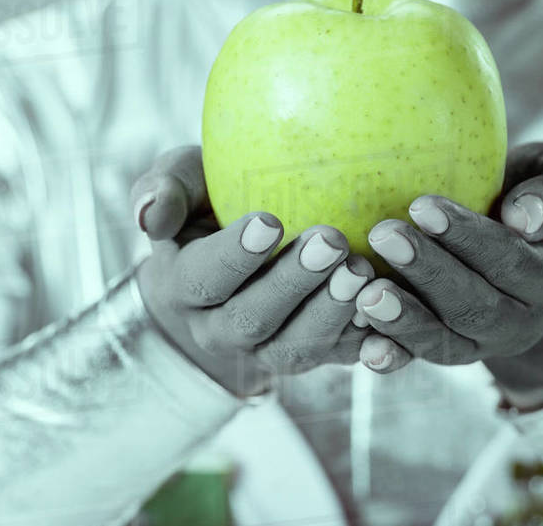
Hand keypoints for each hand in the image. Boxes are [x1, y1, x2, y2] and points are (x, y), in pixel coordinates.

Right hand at [132, 147, 374, 396]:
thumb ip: (164, 190)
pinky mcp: (314, 356)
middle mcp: (220, 330)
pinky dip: (368, 343)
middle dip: (293, 282)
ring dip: (331, 312)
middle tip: (331, 239)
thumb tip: (149, 214)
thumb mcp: (182, 184)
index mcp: (184, 287)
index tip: (270, 219)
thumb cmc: (208, 206)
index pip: (204, 278)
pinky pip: (339, 359)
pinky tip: (393, 312)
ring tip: (362, 270)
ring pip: (296, 348)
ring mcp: (268, 350)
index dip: (235, 255)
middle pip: (253, 318)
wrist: (235, 259)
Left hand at [353, 143, 542, 407]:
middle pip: (476, 306)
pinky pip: (424, 357)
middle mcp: (528, 319)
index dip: (468, 237)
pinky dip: (394, 355)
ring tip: (366, 293)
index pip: (513, 261)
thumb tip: (524, 218)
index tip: (422, 205)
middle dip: (428, 272)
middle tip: (383, 235)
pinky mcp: (454, 347)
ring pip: (448, 341)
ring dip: (406, 319)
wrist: (534, 237)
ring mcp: (489, 340)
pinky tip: (365, 349)